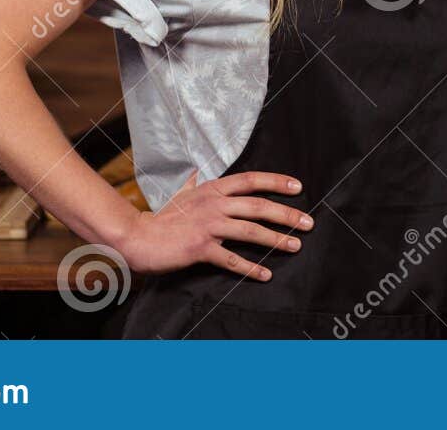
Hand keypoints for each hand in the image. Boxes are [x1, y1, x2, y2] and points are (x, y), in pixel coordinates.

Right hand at [117, 169, 311, 280]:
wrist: (137, 237)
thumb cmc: (161, 218)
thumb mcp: (180, 195)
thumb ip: (192, 185)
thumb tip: (196, 172)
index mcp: (213, 190)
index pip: (251, 180)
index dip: (276, 181)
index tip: (298, 186)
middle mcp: (214, 204)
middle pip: (258, 206)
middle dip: (287, 214)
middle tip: (308, 222)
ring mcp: (208, 226)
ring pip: (250, 231)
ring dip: (276, 239)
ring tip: (296, 246)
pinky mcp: (201, 248)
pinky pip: (231, 259)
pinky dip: (250, 268)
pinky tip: (265, 274)